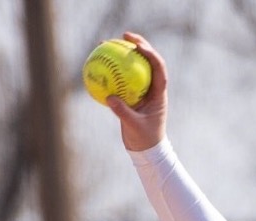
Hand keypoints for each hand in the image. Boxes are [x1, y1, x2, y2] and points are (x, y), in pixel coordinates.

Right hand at [104, 32, 167, 151]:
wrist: (145, 150)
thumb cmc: (145, 140)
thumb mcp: (134, 127)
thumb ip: (123, 112)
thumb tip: (109, 97)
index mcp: (158, 94)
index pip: (158, 68)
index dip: (150, 54)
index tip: (138, 45)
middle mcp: (152, 88)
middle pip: (147, 61)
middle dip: (138, 44)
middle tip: (124, 35)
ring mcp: (141, 91)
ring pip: (133, 68)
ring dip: (122, 54)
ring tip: (107, 42)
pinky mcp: (131, 95)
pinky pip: (119, 79)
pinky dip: (110, 71)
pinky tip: (96, 63)